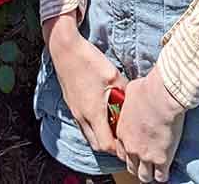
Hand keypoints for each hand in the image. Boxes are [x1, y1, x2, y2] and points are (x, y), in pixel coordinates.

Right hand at [48, 25, 128, 156]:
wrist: (65, 50)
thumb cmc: (89, 61)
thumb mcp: (113, 75)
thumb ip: (124, 91)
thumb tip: (133, 101)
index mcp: (93, 112)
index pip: (106, 145)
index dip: (119, 149)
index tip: (130, 144)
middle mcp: (81, 116)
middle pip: (97, 145)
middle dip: (111, 146)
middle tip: (124, 139)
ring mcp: (74, 111)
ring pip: (89, 135)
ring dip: (102, 136)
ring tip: (115, 127)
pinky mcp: (72, 105)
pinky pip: (83, 125)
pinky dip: (94, 126)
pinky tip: (103, 114)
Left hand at [114, 65, 185, 182]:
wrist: (162, 95)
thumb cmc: (147, 89)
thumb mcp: (130, 92)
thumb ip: (129, 102)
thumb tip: (133, 98)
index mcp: (122, 131)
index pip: (121, 151)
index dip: (129, 151)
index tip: (136, 148)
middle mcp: (131, 146)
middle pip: (131, 166)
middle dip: (138, 164)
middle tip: (146, 159)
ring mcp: (145, 155)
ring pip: (144, 176)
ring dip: (149, 173)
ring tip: (156, 167)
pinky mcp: (161, 159)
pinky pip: (161, 177)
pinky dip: (163, 174)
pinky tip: (166, 167)